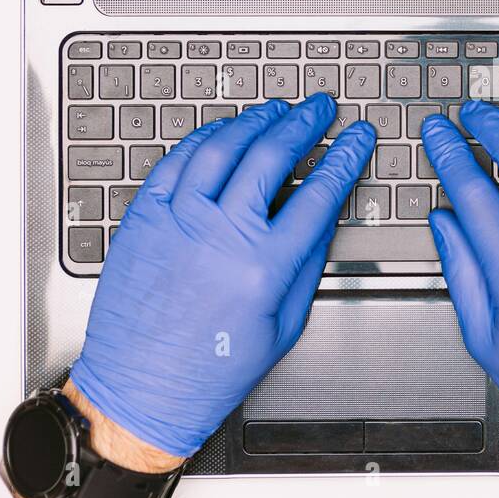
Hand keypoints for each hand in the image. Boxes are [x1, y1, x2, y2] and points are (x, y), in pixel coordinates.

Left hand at [69, 95, 375, 457]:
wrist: (141, 390)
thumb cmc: (211, 369)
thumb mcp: (284, 325)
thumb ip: (308, 263)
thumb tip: (323, 214)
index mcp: (263, 267)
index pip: (319, 193)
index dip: (345, 157)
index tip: (357, 138)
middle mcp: (219, 236)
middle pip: (271, 155)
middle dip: (304, 123)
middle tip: (320, 108)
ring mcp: (176, 222)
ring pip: (221, 147)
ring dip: (255, 121)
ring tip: (276, 110)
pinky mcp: (143, 220)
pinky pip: (175, 163)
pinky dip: (204, 139)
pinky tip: (223, 132)